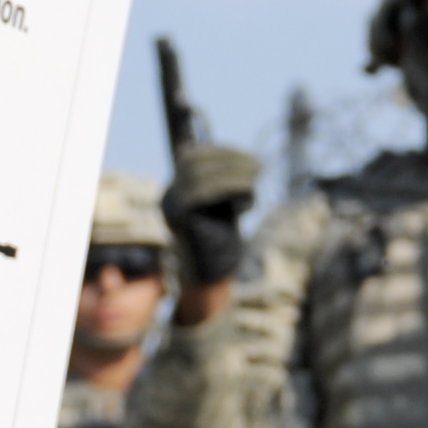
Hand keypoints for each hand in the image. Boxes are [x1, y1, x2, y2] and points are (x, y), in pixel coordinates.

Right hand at [162, 143, 265, 288]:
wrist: (211, 274)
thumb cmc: (220, 239)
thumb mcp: (222, 204)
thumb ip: (223, 183)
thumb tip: (242, 158)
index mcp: (177, 189)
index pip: (194, 157)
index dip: (221, 152)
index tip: (247, 156)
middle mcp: (169, 195)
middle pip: (197, 162)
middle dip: (230, 159)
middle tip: (257, 164)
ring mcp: (172, 205)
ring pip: (202, 175)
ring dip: (234, 172)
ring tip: (256, 175)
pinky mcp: (181, 217)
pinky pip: (205, 192)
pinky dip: (229, 186)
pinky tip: (247, 192)